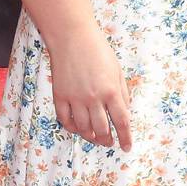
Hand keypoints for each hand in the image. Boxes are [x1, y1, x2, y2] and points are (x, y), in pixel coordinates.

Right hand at [48, 26, 132, 151]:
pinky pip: (65, 121)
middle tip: (110, 142)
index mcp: (112, 91)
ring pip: (83, 128)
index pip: (122, 121)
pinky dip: (72, 129)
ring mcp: (75, 99)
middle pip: (102, 129)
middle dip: (107, 140)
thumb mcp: (118, 71)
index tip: (127, 147)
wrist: (73, 38)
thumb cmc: (99, 51)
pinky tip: (78, 129)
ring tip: (96, 138)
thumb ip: (122, 93)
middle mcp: (94, 98)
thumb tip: (125, 112)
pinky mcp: (60, 97)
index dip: (125, 137)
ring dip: (91, 137)